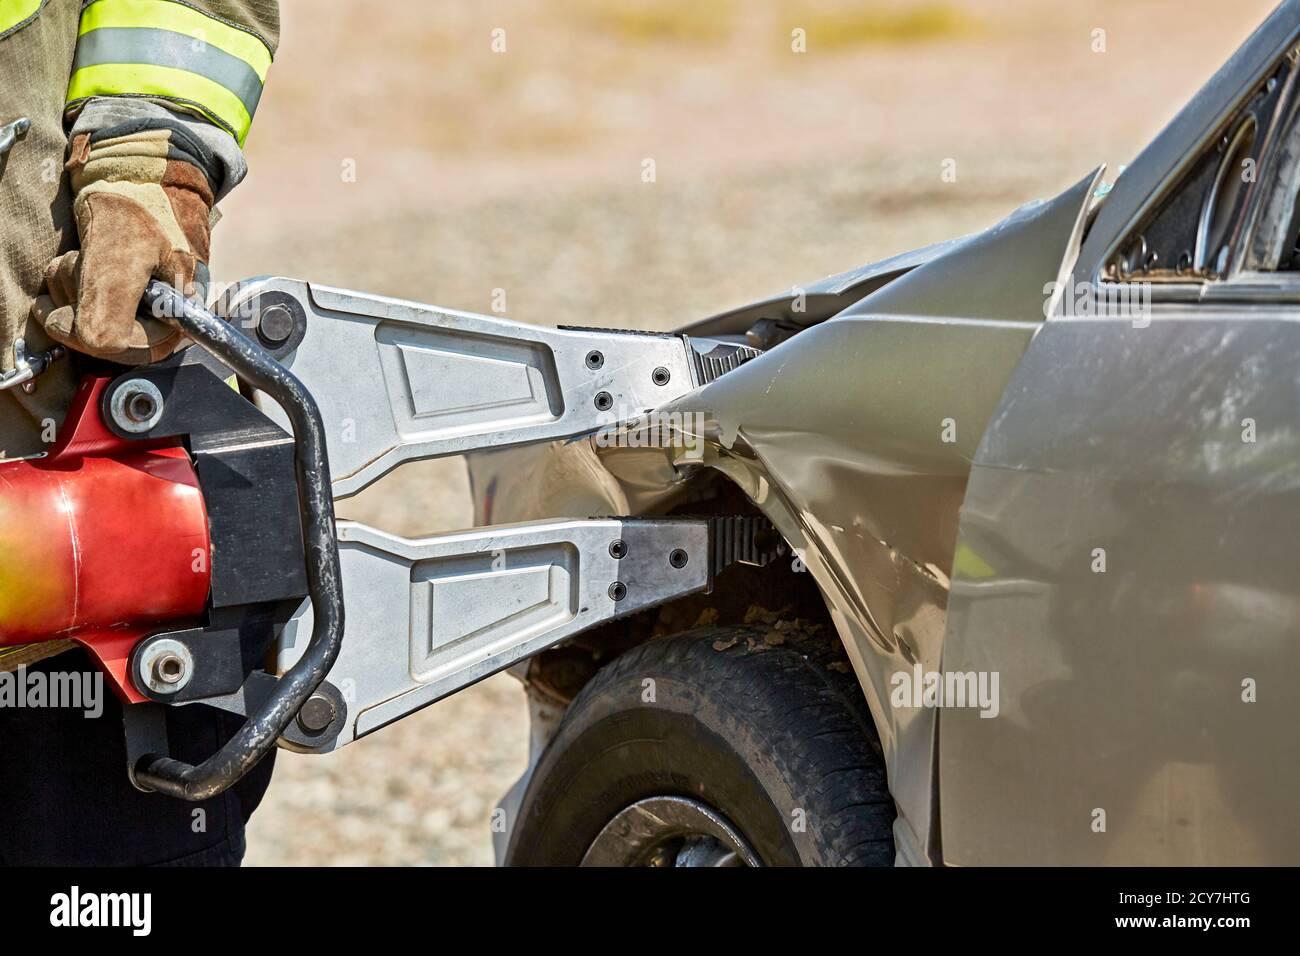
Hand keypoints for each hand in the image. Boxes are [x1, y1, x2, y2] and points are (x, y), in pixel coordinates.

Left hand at [31, 130, 213, 364]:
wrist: (138, 163)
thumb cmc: (144, 201)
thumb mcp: (120, 253)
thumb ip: (108, 308)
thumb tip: (96, 345)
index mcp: (180, 316)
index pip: (128, 351)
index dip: (92, 334)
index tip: (66, 311)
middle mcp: (163, 316)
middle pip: (107, 338)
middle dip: (80, 303)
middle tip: (79, 266)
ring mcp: (141, 302)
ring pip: (91, 319)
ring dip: (71, 286)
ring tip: (81, 255)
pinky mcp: (121, 287)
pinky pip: (83, 302)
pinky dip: (70, 280)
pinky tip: (79, 258)